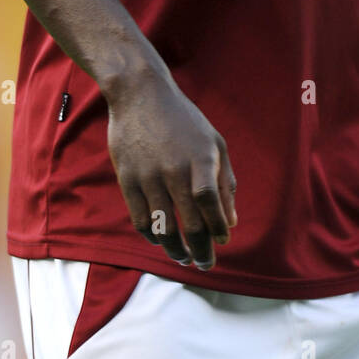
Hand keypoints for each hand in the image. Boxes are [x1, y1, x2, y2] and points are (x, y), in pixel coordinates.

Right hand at [106, 67, 236, 271]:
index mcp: (201, 158)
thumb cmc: (184, 120)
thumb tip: (230, 222)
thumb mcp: (214, 142)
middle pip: (189, 223)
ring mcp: (148, 176)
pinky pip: (140, 219)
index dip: (217, 227)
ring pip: (163, 228)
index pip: (210, 203)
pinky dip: (152, 236)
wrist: (140, 94)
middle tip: (206, 263)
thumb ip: (225, 181)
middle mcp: (174, 170)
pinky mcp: (127, 179)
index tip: (222, 240)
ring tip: (184, 258)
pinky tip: (161, 241)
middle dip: (201, 250)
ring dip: (176, 250)